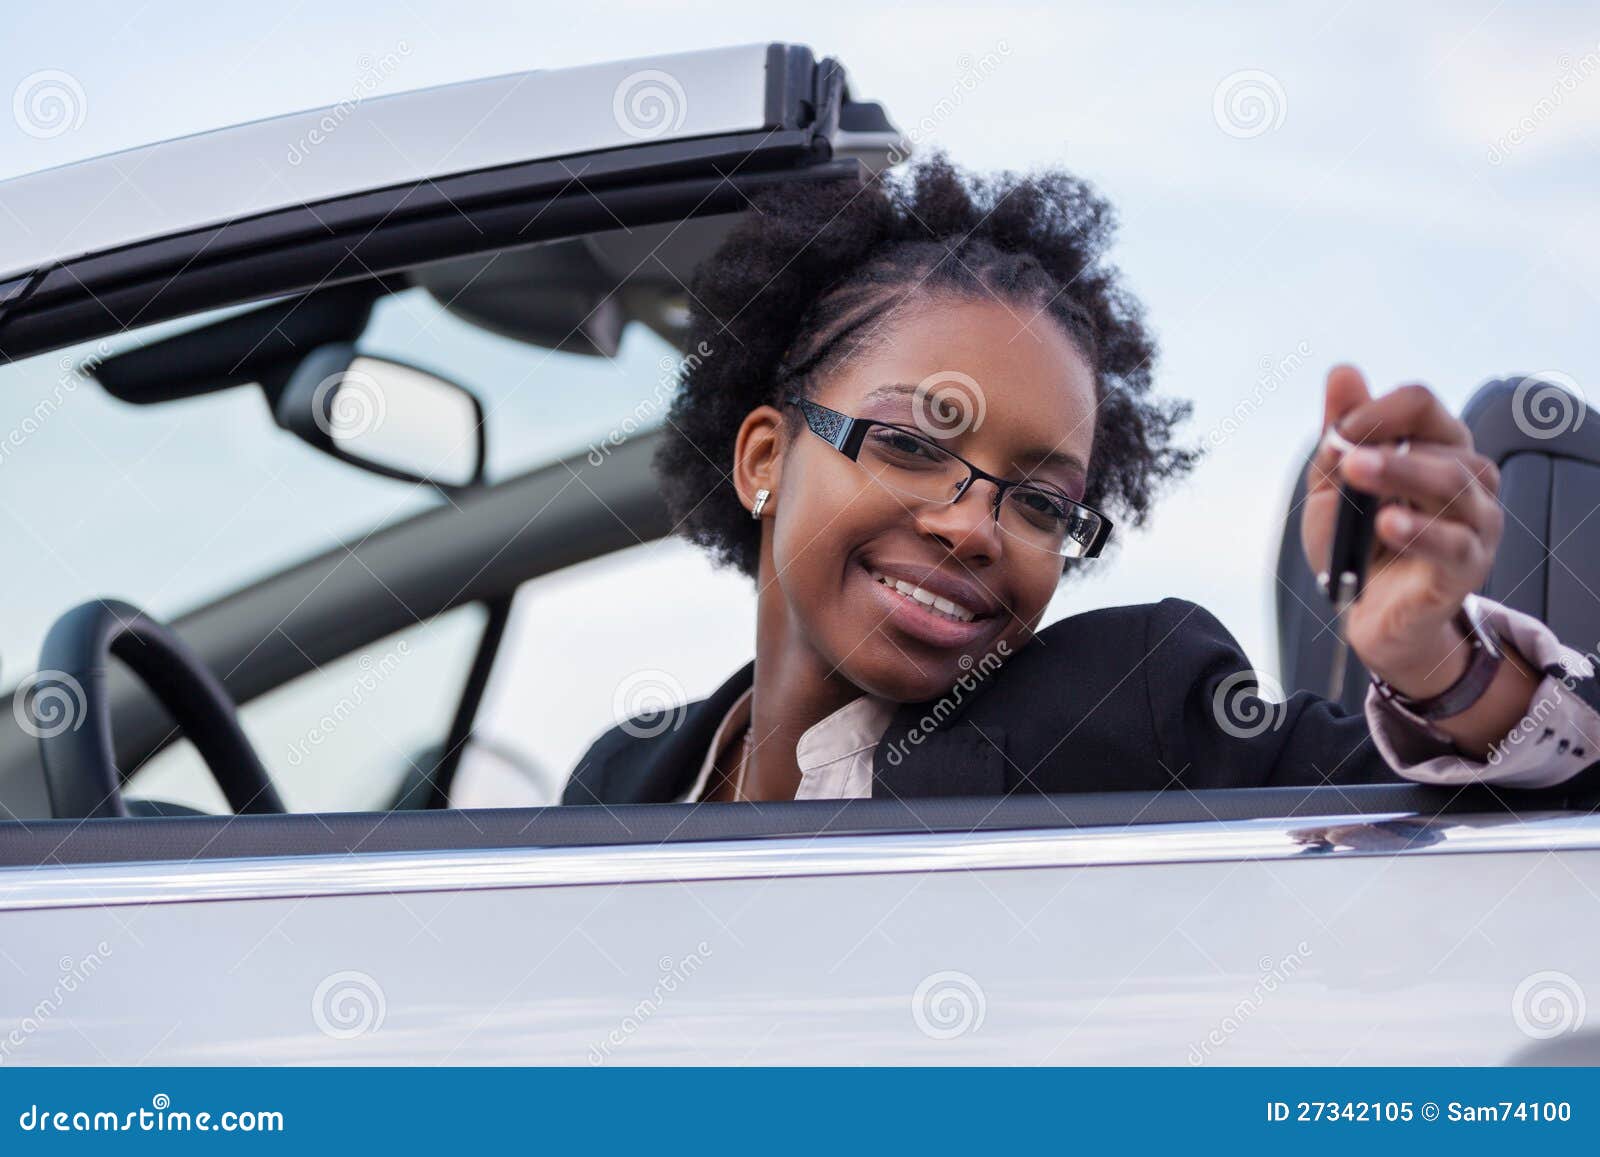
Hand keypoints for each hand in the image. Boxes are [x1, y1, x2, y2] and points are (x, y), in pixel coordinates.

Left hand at [1300, 366, 1502, 697]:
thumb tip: (1343, 372)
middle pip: (1442, 440)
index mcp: (1436, 448)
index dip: (1377, 411)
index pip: (1422, 404)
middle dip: (1386, 444)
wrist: (1370, 615)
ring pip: (1454, 483)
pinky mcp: (1470, 565)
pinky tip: (1387, 522)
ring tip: (1357, 475)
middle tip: (1343, 456)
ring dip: (1402, 474)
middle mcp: (1467, 478)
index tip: (1336, 434)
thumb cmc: (1358, 545)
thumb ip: (1340, 434)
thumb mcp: (1333, 488)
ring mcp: (1476, 521)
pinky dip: (1419, 529)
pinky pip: (1453, 541)